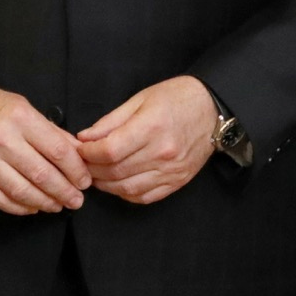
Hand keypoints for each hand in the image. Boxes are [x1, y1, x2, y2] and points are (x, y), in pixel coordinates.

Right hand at [0, 88, 89, 213]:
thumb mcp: (26, 108)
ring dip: (45, 202)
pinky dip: (20, 207)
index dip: (76, 170)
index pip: (57, 151)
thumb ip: (52, 132)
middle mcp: (2, 141)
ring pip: (22, 191)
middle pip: (42, 174)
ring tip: (58, 205)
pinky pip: (1, 199)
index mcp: (20, 119)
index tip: (85, 181)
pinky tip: (33, 207)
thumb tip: (79, 153)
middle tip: (77, 200)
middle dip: (65, 191)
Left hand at [77, 76, 219, 204]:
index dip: (88, 154)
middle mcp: (162, 152)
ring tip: (97, 174)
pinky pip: (145, 196)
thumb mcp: (141, 99)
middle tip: (83, 163)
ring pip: (127, 188)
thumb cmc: (178, 98)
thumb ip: (111, 121)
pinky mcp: (178, 181)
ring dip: (106, 185)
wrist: (214, 109)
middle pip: (115, 171)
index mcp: (151, 127)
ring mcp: (171, 170)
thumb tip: (85, 138)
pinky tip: (118, 184)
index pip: (109, 151)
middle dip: (92, 169)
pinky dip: (126, 194)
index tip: (81, 149)